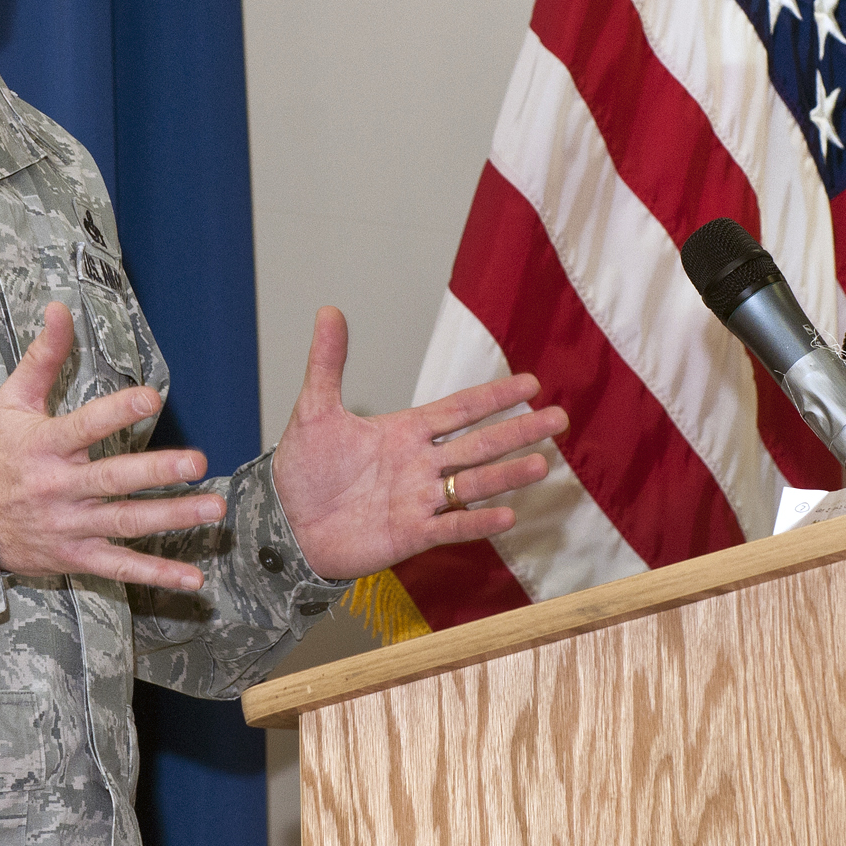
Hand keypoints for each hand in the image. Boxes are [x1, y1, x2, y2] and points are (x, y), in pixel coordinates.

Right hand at [0, 303, 223, 590]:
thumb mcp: (11, 402)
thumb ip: (42, 356)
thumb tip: (59, 309)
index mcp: (45, 446)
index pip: (85, 426)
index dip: (116, 412)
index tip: (151, 398)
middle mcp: (59, 488)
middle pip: (112, 480)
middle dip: (157, 471)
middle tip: (197, 462)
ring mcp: (70, 527)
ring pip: (125, 523)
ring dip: (172, 518)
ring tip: (213, 508)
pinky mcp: (76, 557)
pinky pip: (119, 567)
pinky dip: (156, 575)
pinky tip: (192, 579)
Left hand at [271, 307, 568, 582]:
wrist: (286, 523)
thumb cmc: (304, 469)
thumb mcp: (315, 410)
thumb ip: (328, 363)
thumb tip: (329, 310)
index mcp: (405, 431)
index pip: (460, 409)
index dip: (495, 396)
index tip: (532, 384)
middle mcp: (420, 464)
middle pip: (478, 444)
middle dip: (518, 432)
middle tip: (559, 420)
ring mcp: (419, 500)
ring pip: (472, 484)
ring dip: (506, 475)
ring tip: (543, 463)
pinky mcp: (411, 534)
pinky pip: (451, 527)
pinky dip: (478, 522)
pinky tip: (508, 515)